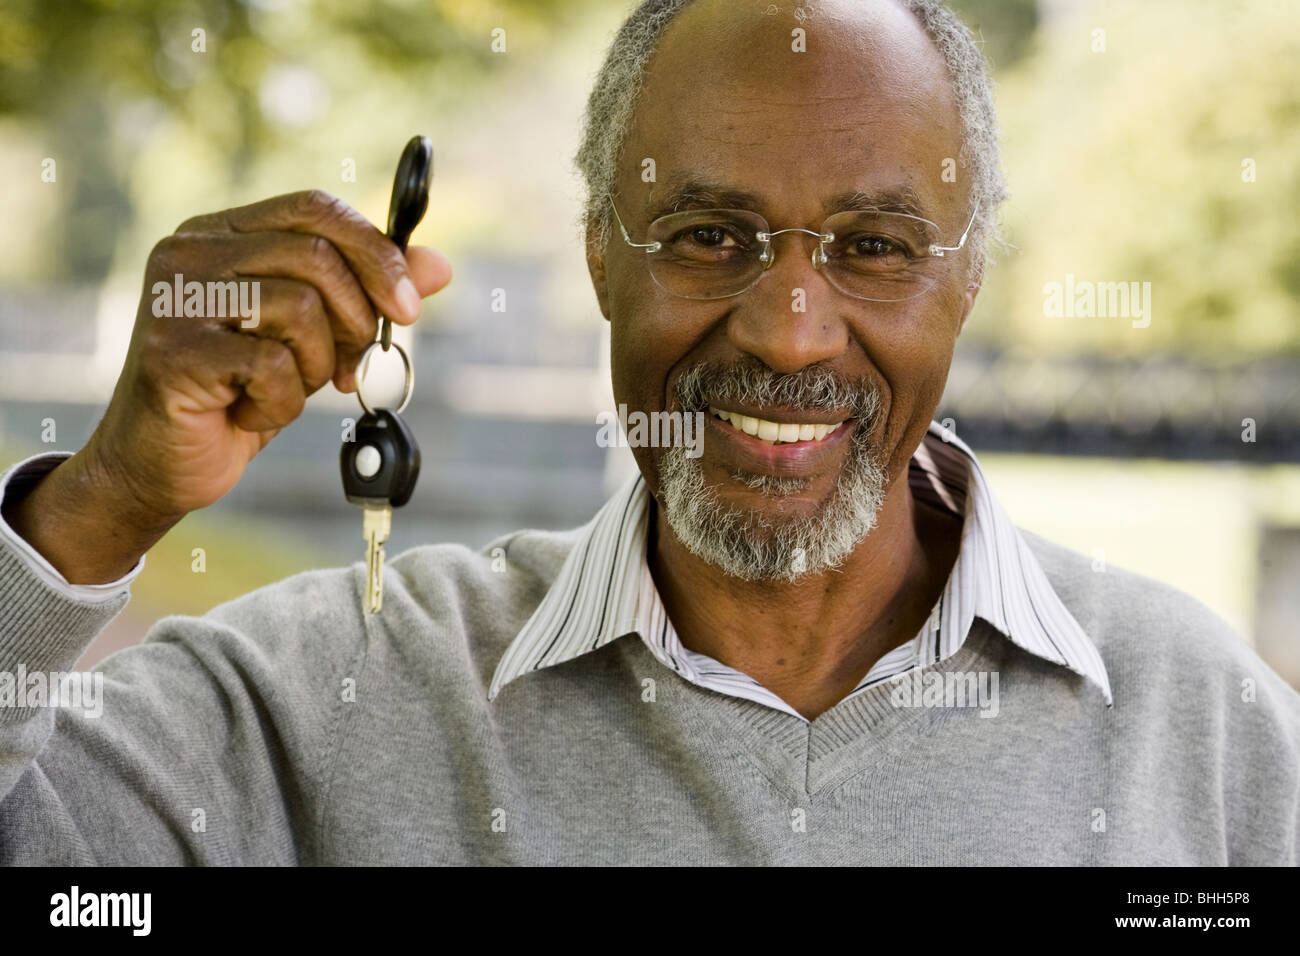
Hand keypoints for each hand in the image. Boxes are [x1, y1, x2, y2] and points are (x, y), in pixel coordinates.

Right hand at [5, 189, 451, 582]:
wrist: (161, 464)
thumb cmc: (240, 394)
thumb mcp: (315, 340)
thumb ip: (368, 297)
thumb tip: (438, 266)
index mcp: (223, 234)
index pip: (315, 209)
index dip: (375, 253)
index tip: (410, 307)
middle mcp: (191, 252)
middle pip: (316, 255)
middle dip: (357, 320)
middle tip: (351, 368)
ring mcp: (176, 299)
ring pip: (300, 308)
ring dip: (316, 365)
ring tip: (285, 389)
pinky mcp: (174, 352)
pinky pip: (272, 366)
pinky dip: (282, 403)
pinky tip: (249, 413)